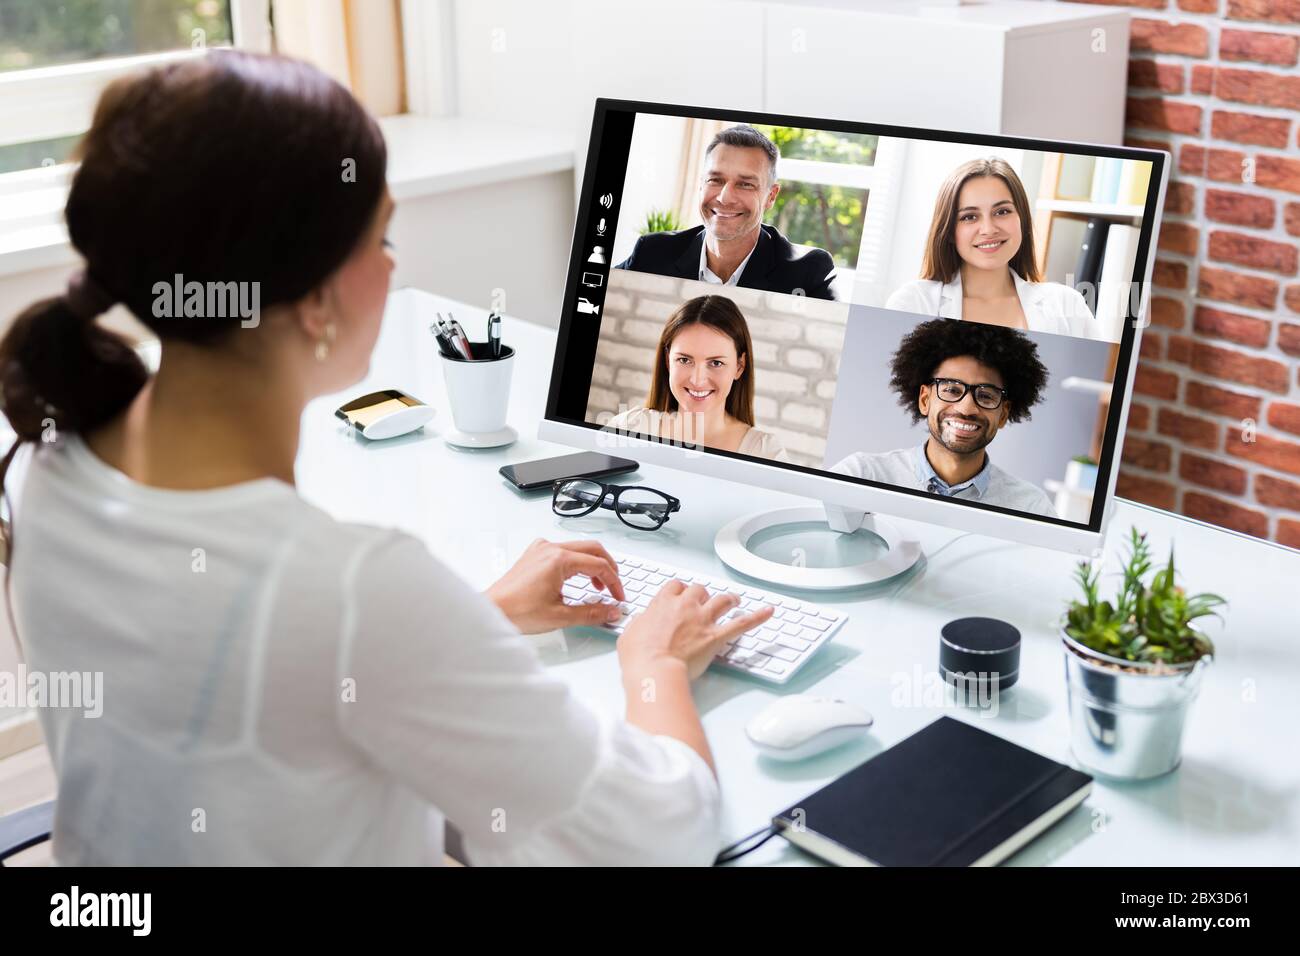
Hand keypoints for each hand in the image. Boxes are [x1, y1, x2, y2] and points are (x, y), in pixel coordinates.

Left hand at [486, 538, 625, 633]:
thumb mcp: (561, 616)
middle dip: (608, 568)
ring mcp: (541, 549)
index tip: (618, 597)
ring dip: (592, 564)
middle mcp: (550, 548)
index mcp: (558, 559)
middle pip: (593, 549)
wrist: (493, 610)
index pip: (599, 565)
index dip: (614, 582)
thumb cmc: (517, 611)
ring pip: (578, 548)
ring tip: (597, 587)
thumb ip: (592, 613)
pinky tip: (576, 579)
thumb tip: (611, 611)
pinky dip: (576, 562)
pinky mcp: (534, 554)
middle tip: (614, 587)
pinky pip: (563, 550)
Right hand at [618, 580, 775, 680]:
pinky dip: (758, 617)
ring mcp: (703, 620)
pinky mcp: (716, 637)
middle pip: (699, 589)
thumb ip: (640, 624)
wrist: (654, 669)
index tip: (680, 595)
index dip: (679, 590)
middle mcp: (685, 606)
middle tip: (704, 600)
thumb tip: (642, 623)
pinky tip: (769, 611)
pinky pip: (742, 623)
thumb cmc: (639, 656)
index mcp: (662, 603)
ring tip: (734, 600)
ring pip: (721, 600)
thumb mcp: (629, 634)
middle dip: (702, 594)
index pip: (675, 586)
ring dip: (728, 599)